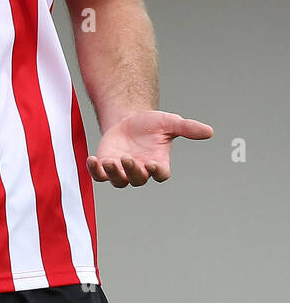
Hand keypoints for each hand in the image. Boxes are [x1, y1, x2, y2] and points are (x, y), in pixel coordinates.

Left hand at [87, 111, 213, 185]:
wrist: (127, 121)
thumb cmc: (150, 124)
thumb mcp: (169, 122)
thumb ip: (187, 128)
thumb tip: (209, 131)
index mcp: (158, 163)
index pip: (160, 175)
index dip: (156, 172)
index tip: (151, 163)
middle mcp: (141, 170)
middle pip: (138, 179)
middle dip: (133, 171)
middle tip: (127, 159)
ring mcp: (122, 170)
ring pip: (119, 181)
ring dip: (114, 174)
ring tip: (109, 162)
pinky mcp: (105, 165)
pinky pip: (99, 176)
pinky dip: (95, 171)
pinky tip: (92, 159)